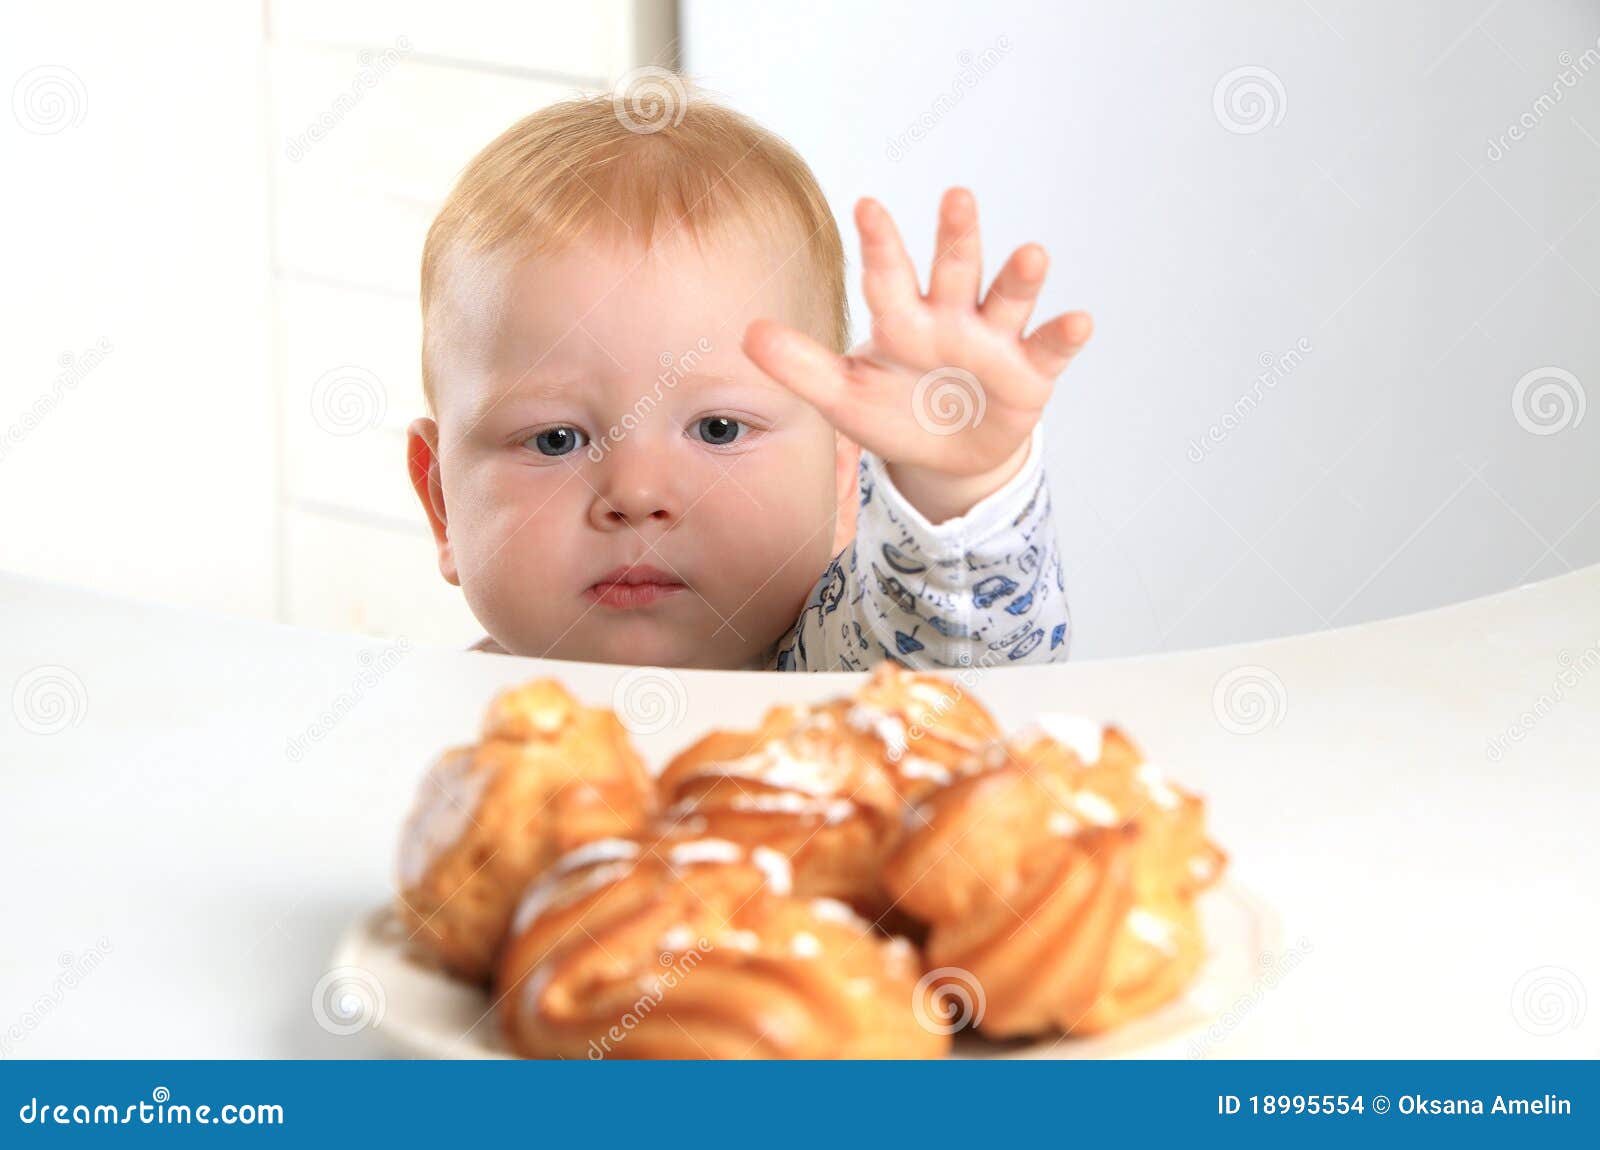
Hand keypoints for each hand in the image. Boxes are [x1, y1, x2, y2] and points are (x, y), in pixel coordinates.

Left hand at [743, 187, 1091, 522]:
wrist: (945, 456)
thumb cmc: (892, 411)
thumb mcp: (843, 396)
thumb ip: (801, 366)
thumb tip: (748, 334)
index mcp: (903, 319)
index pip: (888, 277)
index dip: (880, 244)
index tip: (867, 205)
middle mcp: (951, 317)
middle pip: (954, 268)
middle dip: (957, 235)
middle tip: (956, 197)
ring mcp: (994, 341)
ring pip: (1007, 299)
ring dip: (1020, 277)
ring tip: (1031, 255)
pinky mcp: (1030, 372)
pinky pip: (1049, 348)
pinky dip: (1064, 334)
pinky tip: (1079, 320)